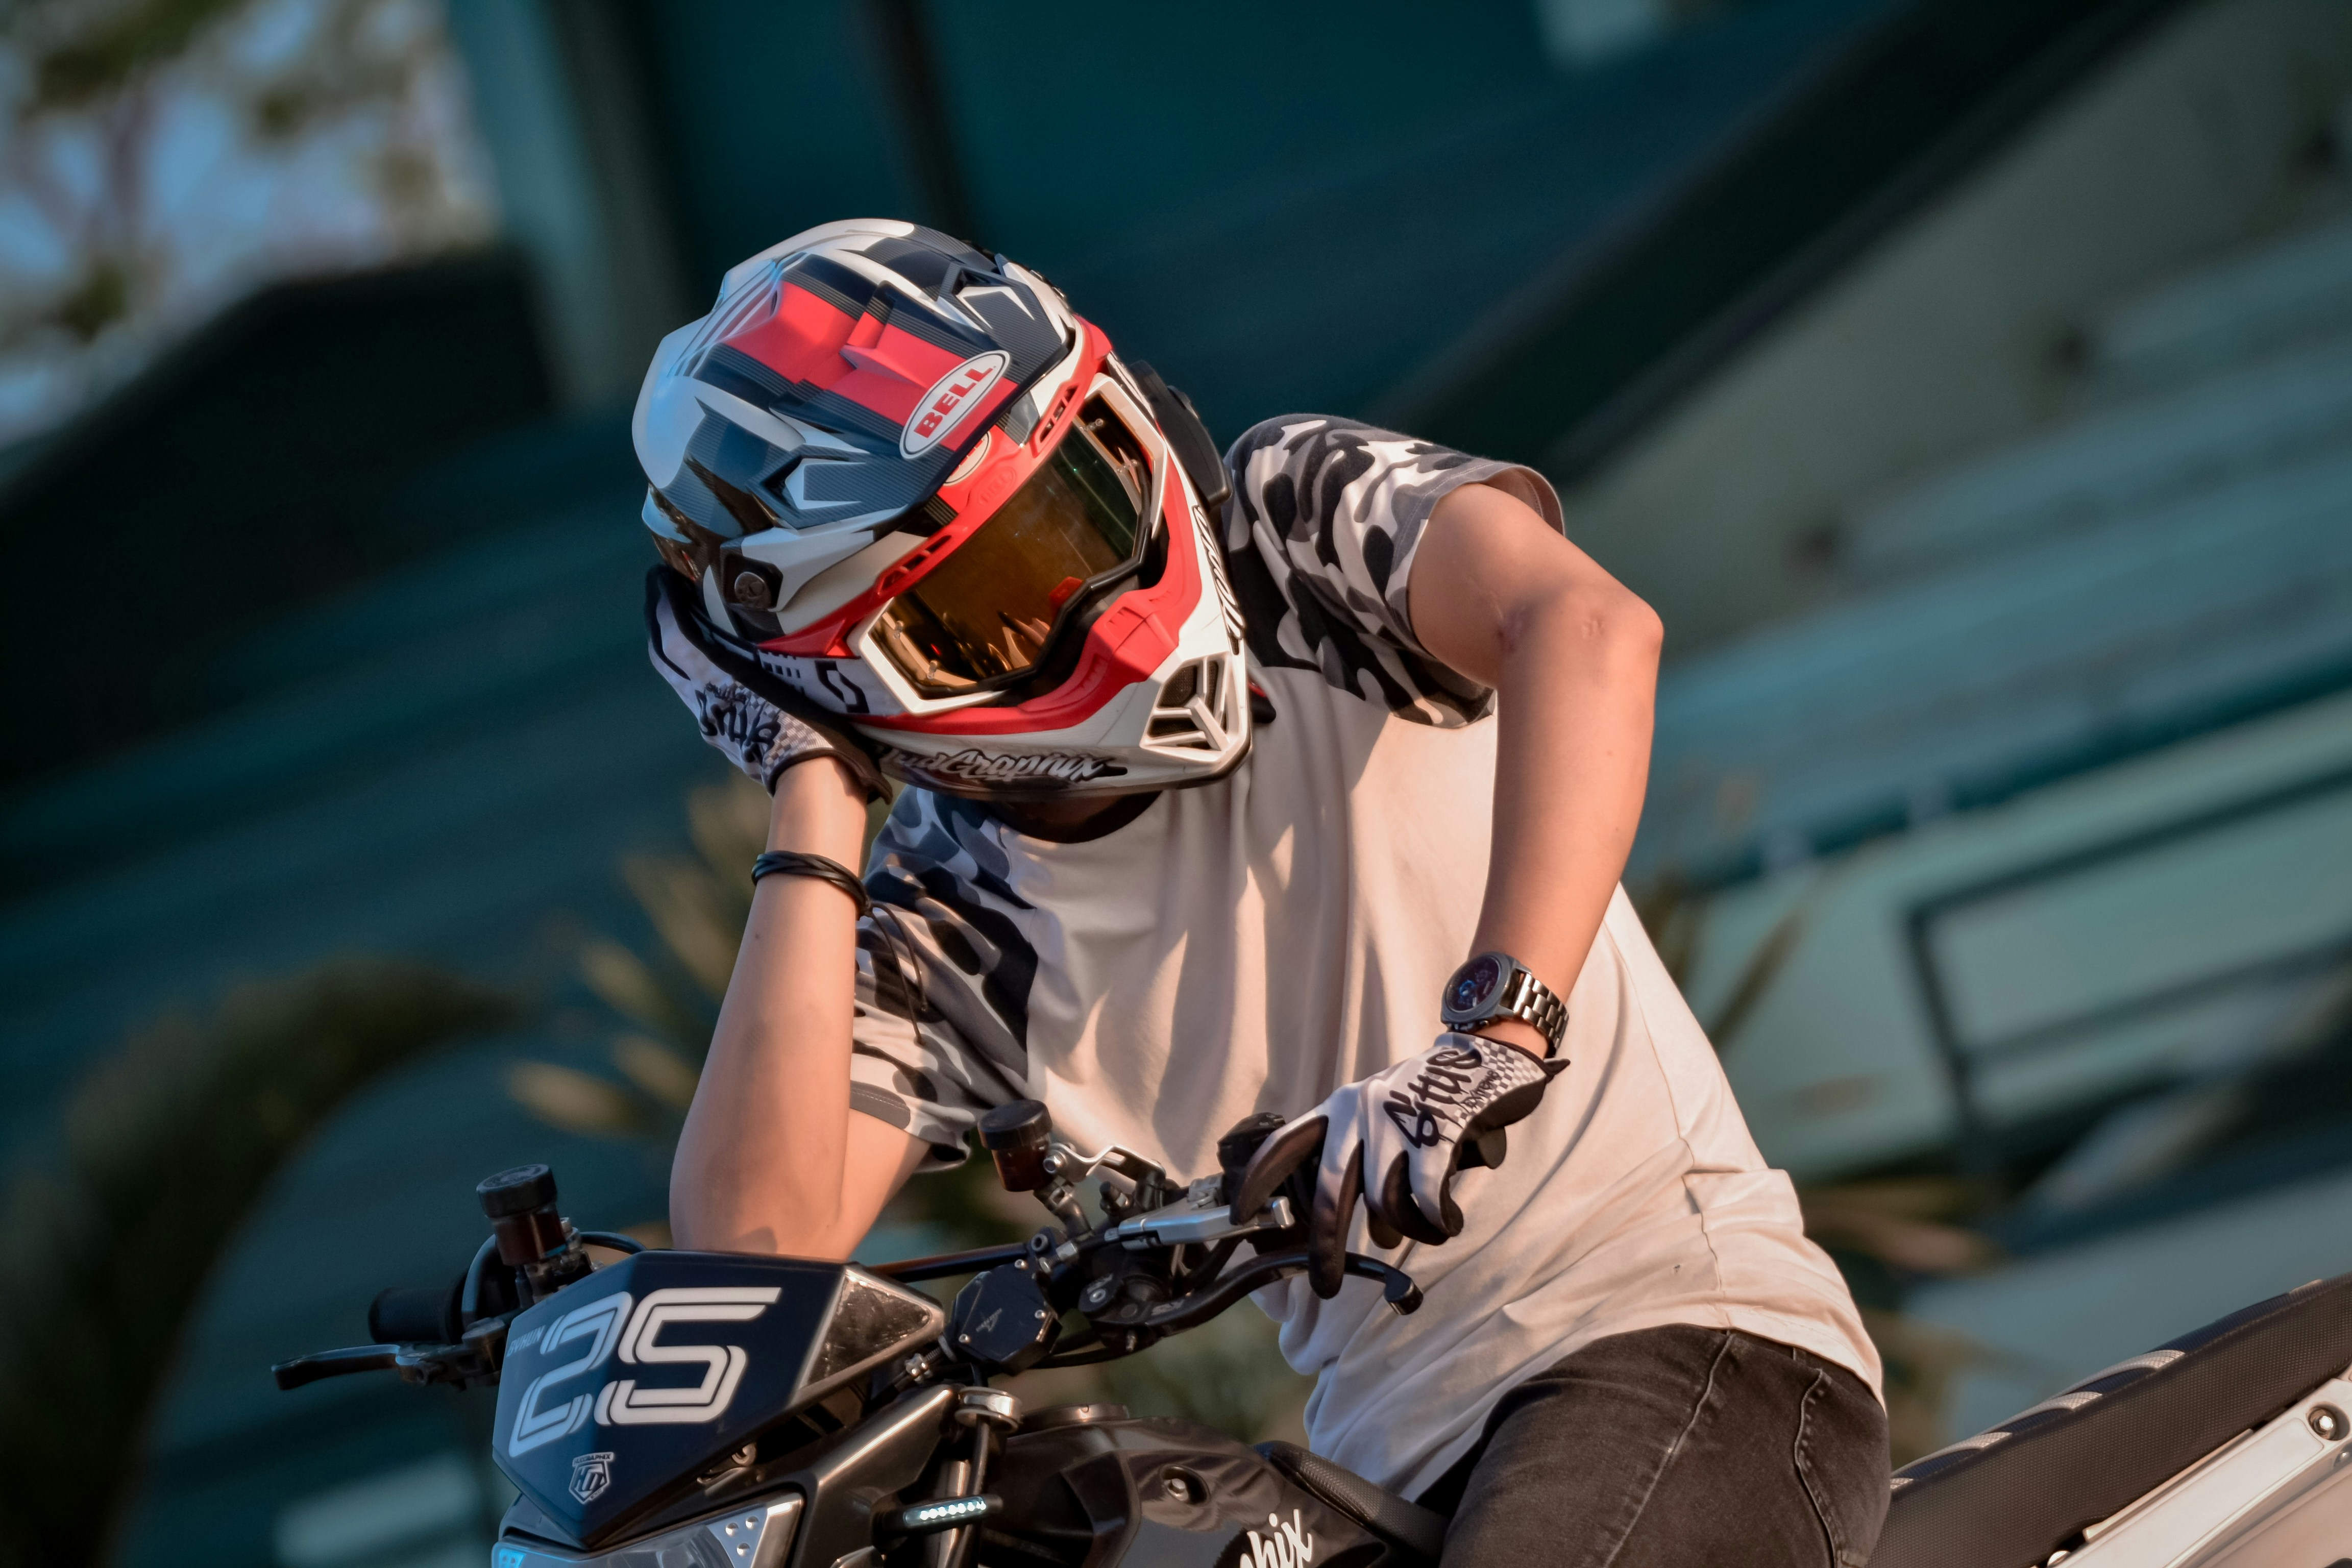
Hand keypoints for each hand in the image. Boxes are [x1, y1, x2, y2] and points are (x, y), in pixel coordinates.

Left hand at [645, 566, 884, 796]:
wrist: (812, 779)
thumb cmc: (810, 718)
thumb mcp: (797, 667)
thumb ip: (778, 637)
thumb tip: (780, 602)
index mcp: (714, 675)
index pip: (674, 632)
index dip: (664, 601)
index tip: (661, 574)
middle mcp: (702, 697)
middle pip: (663, 655)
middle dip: (658, 621)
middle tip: (663, 593)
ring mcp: (709, 721)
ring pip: (677, 678)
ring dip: (672, 648)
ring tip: (683, 624)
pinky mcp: (722, 738)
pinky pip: (697, 696)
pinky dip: (695, 672)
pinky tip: (713, 667)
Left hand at [1231, 1033, 1564, 1296]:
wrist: (1484, 1057)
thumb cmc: (1428, 1099)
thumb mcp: (1382, 1121)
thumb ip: (1366, 1170)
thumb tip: (1374, 1234)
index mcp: (1339, 1109)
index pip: (1287, 1144)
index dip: (1260, 1180)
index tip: (1241, 1214)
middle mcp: (1360, 1113)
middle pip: (1332, 1193)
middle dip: (1325, 1247)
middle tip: (1326, 1286)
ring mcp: (1398, 1122)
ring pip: (1385, 1204)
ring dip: (1409, 1231)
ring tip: (1430, 1231)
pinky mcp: (1437, 1134)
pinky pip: (1426, 1198)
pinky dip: (1437, 1221)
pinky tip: (1447, 1222)